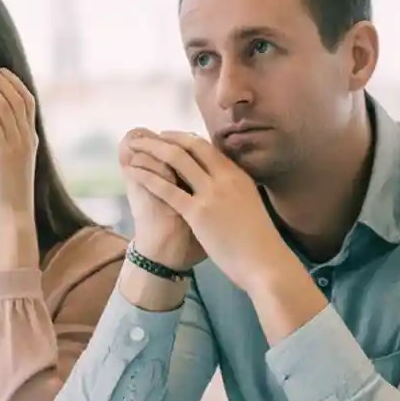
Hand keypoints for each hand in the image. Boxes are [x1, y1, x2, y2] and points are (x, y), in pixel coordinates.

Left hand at [0, 66, 37, 226]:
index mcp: (31, 138)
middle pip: (18, 98)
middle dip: (2, 79)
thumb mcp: (15, 164)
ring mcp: (17, 144)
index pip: (28, 101)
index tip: (1, 72)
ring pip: (6, 105)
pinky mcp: (3, 152)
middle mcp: (27, 137)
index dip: (14, 83)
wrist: (16, 213)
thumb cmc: (10, 192)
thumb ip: (10, 146)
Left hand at [126, 132, 293, 294]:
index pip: (208, 147)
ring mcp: (212, 193)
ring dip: (152, 149)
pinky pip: (167, 188)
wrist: (266, 262)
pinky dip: (147, 176)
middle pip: (191, 146)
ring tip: (135, 145)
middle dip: (166, 138)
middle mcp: (225, 177)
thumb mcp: (249, 205)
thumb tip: (227, 188)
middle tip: (148, 137)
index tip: (169, 137)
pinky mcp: (199, 212)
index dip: (184, 139)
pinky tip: (133, 171)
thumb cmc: (259, 242)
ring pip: (176, 160)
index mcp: (238, 175)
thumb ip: (236, 191)